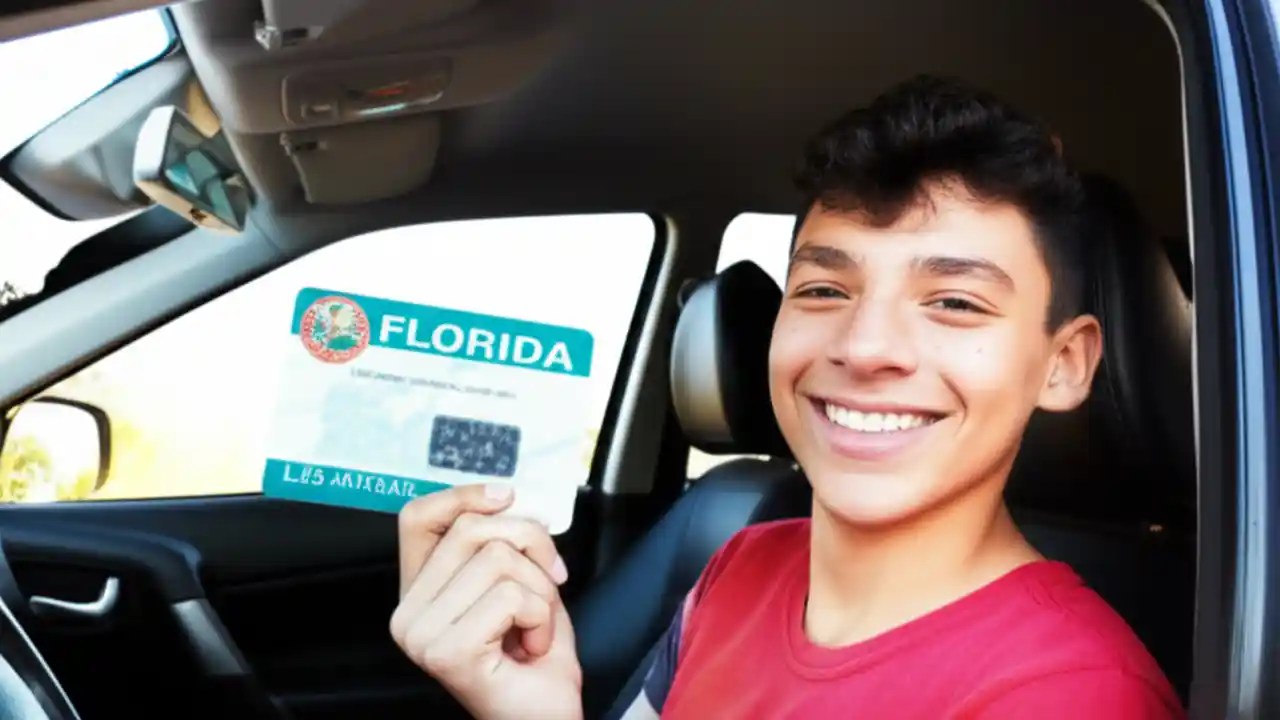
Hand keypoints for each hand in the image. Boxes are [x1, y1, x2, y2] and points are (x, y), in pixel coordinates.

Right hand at [390, 484, 582, 719]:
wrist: (545, 715)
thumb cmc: (533, 654)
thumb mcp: (517, 579)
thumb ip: (500, 540)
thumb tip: (503, 496)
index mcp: (417, 591)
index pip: (417, 517)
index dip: (463, 495)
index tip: (507, 496)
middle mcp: (407, 613)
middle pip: (471, 530)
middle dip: (530, 548)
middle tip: (550, 582)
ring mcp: (421, 635)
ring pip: (497, 559)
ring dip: (539, 591)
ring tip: (535, 626)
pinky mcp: (448, 652)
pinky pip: (512, 597)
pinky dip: (541, 618)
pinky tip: (532, 646)